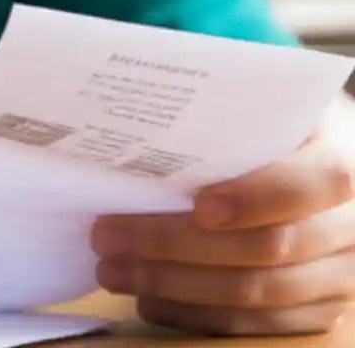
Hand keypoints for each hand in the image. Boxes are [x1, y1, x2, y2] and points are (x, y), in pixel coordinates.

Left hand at [90, 102, 354, 335]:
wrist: (319, 169)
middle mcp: (352, 224)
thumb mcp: (265, 111)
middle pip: (267, 247)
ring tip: (111, 270)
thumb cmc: (274, 132)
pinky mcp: (322, 310)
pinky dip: (196, 315)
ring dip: (174, 285)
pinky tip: (148, 299)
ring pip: (257, 295)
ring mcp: (342, 273)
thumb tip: (139, 120)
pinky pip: (258, 327)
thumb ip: (225, 120)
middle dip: (175, 244)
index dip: (255, 199)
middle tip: (106, 235)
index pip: (306, 185)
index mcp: (340, 162)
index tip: (199, 206)